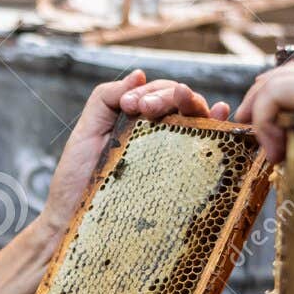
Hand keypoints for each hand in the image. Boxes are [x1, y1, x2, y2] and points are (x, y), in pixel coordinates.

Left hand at [39, 70, 230, 240]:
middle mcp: (162, 137)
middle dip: (168, 95)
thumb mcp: (87, 131)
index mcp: (140, 123)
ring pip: (196, 120)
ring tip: (182, 100)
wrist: (72, 219)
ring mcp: (174, 158)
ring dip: (192, 103)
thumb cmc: (77, 180)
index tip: (130, 105)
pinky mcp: (183, 181)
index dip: (151, 92)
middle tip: (145, 108)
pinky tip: (221, 114)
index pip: (160, 94)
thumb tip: (140, 73)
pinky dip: (220, 127)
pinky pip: (208, 150)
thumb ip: (106, 98)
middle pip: (181, 103)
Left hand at [233, 54, 293, 189]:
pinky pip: (275, 93)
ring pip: (277, 80)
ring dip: (260, 112)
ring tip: (259, 142)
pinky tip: (273, 148)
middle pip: (288, 70)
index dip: (282, 93)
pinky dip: (265, 119)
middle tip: (250, 126)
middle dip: (263, 97)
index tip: (268, 122)